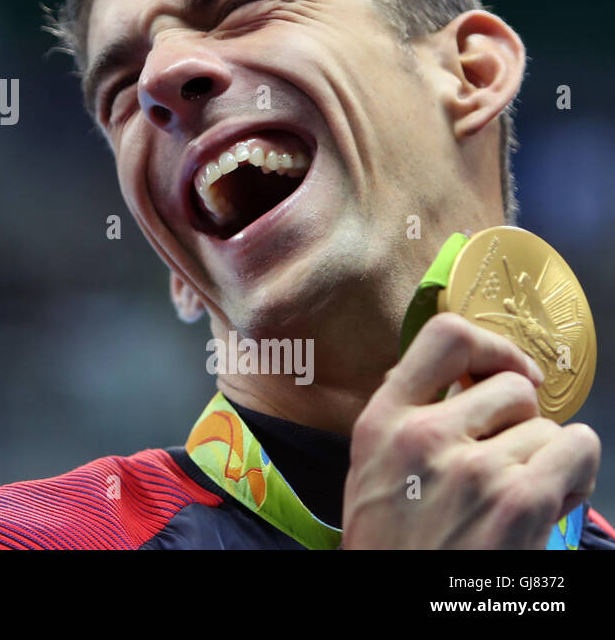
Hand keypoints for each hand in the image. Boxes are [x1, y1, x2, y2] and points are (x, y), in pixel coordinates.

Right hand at [342, 313, 599, 548]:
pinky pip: (577, 448)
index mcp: (381, 423)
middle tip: (506, 457)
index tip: (501, 371)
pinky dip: (576, 472)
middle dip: (519, 421)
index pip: (444, 338)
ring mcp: (474, 468)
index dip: (489, 346)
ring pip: (547, 426)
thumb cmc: (390, 548)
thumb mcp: (372, 470)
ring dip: (544, 457)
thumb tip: (458, 381)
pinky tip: (552, 500)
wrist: (400, 613)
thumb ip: (405, 419)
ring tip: (521, 494)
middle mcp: (425, 436)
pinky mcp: (520, 501)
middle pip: (509, 386)